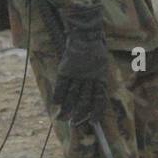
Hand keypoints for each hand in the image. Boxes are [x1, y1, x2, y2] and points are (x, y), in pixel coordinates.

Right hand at [52, 2, 109, 125]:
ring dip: (67, 109)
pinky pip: (62, 85)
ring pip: (72, 95)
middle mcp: (90, 77)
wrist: (85, 33)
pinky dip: (58, 96)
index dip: (96, 111)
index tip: (92, 122)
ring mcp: (78, 74)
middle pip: (85, 100)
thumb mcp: (102, 62)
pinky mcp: (67, 69)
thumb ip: (98, 77)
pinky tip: (56, 104)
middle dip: (80, 114)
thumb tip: (96, 92)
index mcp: (100, 76)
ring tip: (63, 118)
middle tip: (75, 123)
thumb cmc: (95, 47)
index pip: (99, 98)